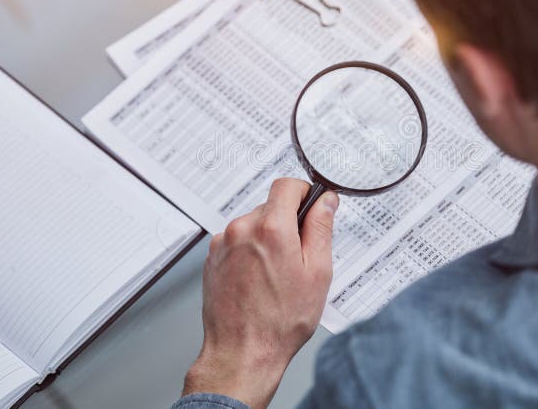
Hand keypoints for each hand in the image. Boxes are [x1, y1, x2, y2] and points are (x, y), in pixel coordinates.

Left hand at [183, 178, 338, 408]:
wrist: (242, 353)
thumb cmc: (280, 322)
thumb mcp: (317, 273)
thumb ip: (321, 229)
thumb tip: (325, 203)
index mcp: (271, 229)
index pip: (287, 186)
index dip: (304, 193)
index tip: (312, 206)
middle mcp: (242, 230)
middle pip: (271, 207)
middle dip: (288, 223)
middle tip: (298, 256)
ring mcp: (223, 243)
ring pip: (253, 225)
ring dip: (267, 239)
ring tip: (276, 275)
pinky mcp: (212, 258)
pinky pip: (237, 241)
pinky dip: (250, 253)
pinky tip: (259, 280)